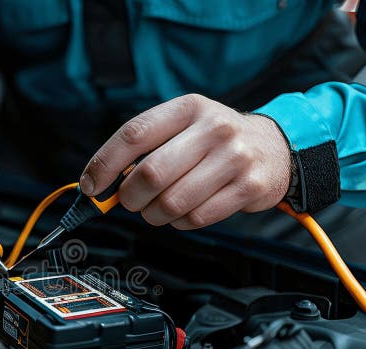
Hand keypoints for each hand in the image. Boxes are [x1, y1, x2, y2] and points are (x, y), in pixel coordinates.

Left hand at [80, 94, 291, 229]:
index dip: (104, 164)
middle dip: (129, 197)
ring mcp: (234, 158)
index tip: (90, 185)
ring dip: (154, 214)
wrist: (276, 148)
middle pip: (150, 174)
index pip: (134, 135)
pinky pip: (196, 218)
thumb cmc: (214, 141)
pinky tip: (186, 211)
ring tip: (158, 208)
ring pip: (171, 202)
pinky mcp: (248, 188)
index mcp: (188, 108)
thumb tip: (98, 183)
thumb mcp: (183, 127)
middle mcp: (213, 129)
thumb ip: (144, 148)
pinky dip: (180, 222)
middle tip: (130, 201)